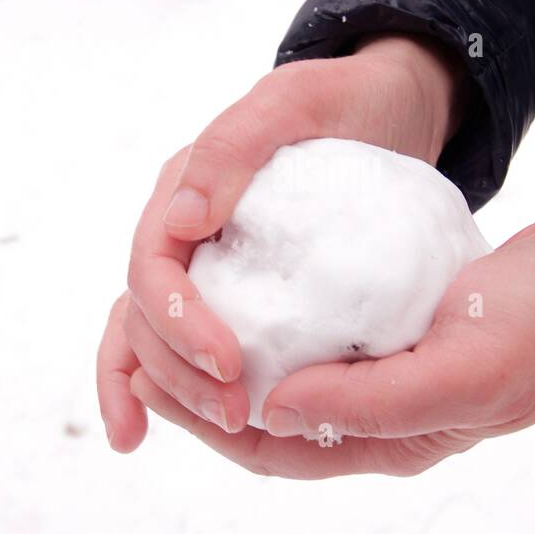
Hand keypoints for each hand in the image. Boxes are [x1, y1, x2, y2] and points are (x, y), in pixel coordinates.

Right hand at [97, 36, 467, 453]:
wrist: (389, 107)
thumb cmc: (344, 101)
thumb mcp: (296, 102)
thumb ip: (234, 147)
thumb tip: (180, 223)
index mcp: (181, 190)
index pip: (152, 269)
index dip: (178, 323)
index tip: (228, 363)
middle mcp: (180, 230)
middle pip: (146, 317)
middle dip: (178, 374)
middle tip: (237, 414)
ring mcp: (204, 262)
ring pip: (152, 339)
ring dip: (173, 393)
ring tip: (224, 430)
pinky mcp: (236, 289)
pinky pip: (185, 343)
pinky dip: (168, 391)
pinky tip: (157, 432)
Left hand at [116, 208, 534, 478]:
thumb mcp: (468, 367)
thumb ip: (374, 400)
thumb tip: (273, 408)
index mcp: (398, 439)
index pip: (277, 449)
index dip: (207, 423)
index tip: (150, 380)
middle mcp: (387, 413)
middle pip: (271, 421)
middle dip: (203, 396)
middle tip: (145, 351)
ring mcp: (395, 369)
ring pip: (289, 377)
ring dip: (232, 355)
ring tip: (182, 317)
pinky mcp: (403, 326)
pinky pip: (321, 332)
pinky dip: (276, 317)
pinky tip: (250, 281)